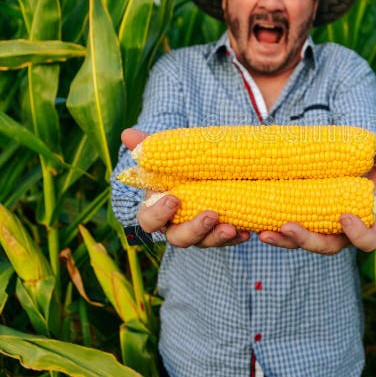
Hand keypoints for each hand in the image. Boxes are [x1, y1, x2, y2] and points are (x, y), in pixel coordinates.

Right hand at [122, 128, 249, 247]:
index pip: (149, 221)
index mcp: (158, 210)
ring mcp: (199, 234)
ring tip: (232, 227)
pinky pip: (228, 241)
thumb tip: (127, 133)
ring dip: (218, 237)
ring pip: (205, 243)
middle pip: (179, 238)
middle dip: (194, 229)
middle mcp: (177, 227)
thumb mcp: (168, 155)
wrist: (206, 174)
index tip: (174, 199)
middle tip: (211, 214)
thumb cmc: (179, 168)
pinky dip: (237, 237)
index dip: (158, 214)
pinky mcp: (220, 234)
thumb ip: (149, 147)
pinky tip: (249, 232)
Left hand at [258, 127, 375, 253]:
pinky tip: (256, 228)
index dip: (357, 233)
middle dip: (307, 239)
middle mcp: (342, 238)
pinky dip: (274, 234)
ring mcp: (320, 237)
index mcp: (367, 227)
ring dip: (284, 240)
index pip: (367, 240)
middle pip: (327, 246)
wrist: (350, 187)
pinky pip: (288, 238)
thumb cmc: (369, 180)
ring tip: (264, 232)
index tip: (344, 216)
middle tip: (289, 226)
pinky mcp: (302, 232)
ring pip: (302, 245)